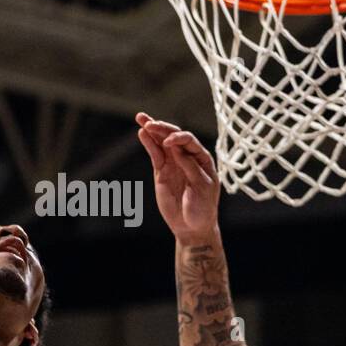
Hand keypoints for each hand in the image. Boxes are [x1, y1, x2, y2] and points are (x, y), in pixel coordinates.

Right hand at [136, 113, 219, 245]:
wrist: (192, 226)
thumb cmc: (203, 207)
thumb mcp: (202, 188)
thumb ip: (190, 167)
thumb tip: (176, 148)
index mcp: (202, 159)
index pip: (190, 141)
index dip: (179, 138)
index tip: (169, 142)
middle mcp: (187, 158)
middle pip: (174, 137)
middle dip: (163, 128)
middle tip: (150, 123)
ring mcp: (173, 164)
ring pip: (162, 143)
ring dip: (153, 130)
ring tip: (141, 118)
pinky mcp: (161, 171)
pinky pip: (155, 154)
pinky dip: (149, 144)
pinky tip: (142, 133)